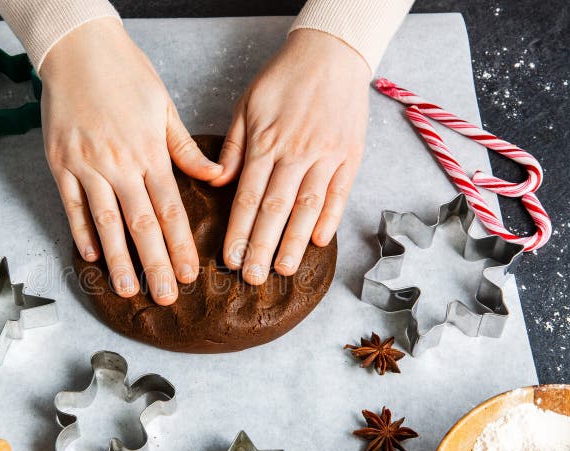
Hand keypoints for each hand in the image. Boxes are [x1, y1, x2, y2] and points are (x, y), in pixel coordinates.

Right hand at [40, 18, 221, 304]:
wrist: (78, 49)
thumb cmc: (125, 73)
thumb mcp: (165, 106)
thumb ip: (187, 149)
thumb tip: (217, 176)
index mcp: (150, 152)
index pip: (170, 210)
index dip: (181, 245)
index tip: (190, 273)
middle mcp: (119, 164)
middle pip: (141, 225)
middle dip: (156, 264)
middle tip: (166, 296)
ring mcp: (87, 166)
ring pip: (106, 223)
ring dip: (119, 260)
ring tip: (128, 290)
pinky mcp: (61, 164)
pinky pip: (73, 206)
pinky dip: (82, 233)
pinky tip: (92, 257)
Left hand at [214, 29, 370, 283]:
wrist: (331, 53)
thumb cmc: (283, 79)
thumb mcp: (247, 105)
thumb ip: (234, 147)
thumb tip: (219, 183)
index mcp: (266, 143)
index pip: (249, 197)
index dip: (239, 231)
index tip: (230, 258)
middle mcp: (296, 153)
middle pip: (276, 209)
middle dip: (263, 247)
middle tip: (252, 278)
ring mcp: (326, 155)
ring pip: (308, 207)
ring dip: (295, 242)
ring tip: (283, 270)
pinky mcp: (350, 156)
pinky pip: (339, 193)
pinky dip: (330, 219)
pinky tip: (318, 242)